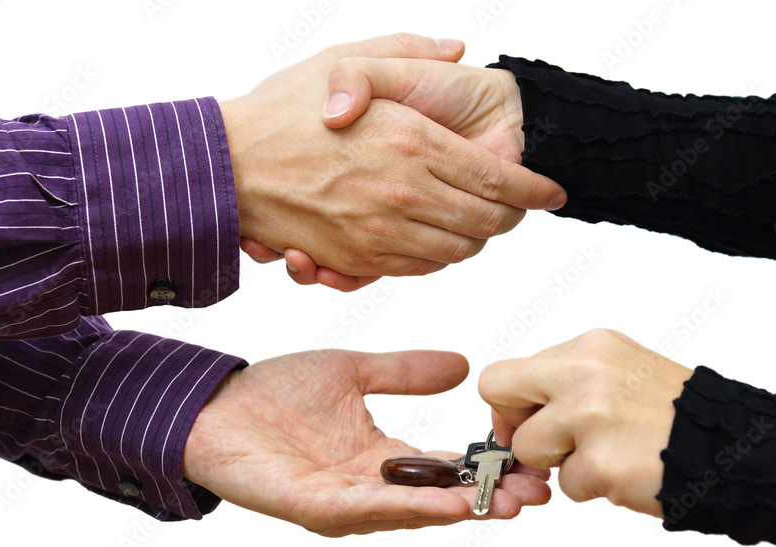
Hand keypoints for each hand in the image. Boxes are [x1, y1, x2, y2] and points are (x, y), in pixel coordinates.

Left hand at [182, 349, 550, 536]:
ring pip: (412, 510)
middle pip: (439, 499)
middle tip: (537, 494)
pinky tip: (449, 504)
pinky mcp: (314, 505)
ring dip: (462, 508)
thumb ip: (406, 372)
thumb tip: (462, 366)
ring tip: (507, 502)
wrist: (213, 404)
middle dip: (488, 499)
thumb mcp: (355, 371)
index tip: (528, 460)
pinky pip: (369, 509)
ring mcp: (343, 502)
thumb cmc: (273, 392)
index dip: (486, 467)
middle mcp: (369, 487)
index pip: (445, 469)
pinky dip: (411, 508)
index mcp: (380, 458)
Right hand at [222, 34, 565, 281]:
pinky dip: (438, 258)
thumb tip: (457, 47)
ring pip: (457, 251)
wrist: (223, 166)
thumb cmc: (280, 110)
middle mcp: (403, 193)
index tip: (553, 192)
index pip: (498, 180)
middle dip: (511, 217)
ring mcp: (381, 232)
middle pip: (485, 223)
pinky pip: (419, 269)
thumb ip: (407, 52)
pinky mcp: (359, 260)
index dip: (534, 190)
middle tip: (518, 207)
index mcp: (410, 142)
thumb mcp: (344, 59)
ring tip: (478, 222)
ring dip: (476, 239)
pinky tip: (437, 238)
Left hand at [477, 329, 693, 517]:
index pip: (508, 372)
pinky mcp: (601, 463)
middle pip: (497, 394)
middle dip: (516, 428)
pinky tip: (627, 472)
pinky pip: (568, 486)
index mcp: (589, 348)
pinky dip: (593, 488)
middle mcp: (585, 373)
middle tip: (549, 446)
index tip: (531, 422)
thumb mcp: (621, 370)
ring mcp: (591, 417)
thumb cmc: (675, 415)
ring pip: (529, 450)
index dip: (511, 405)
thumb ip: (569, 380)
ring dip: (562, 464)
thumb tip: (518, 410)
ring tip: (607, 456)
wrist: (733, 447)